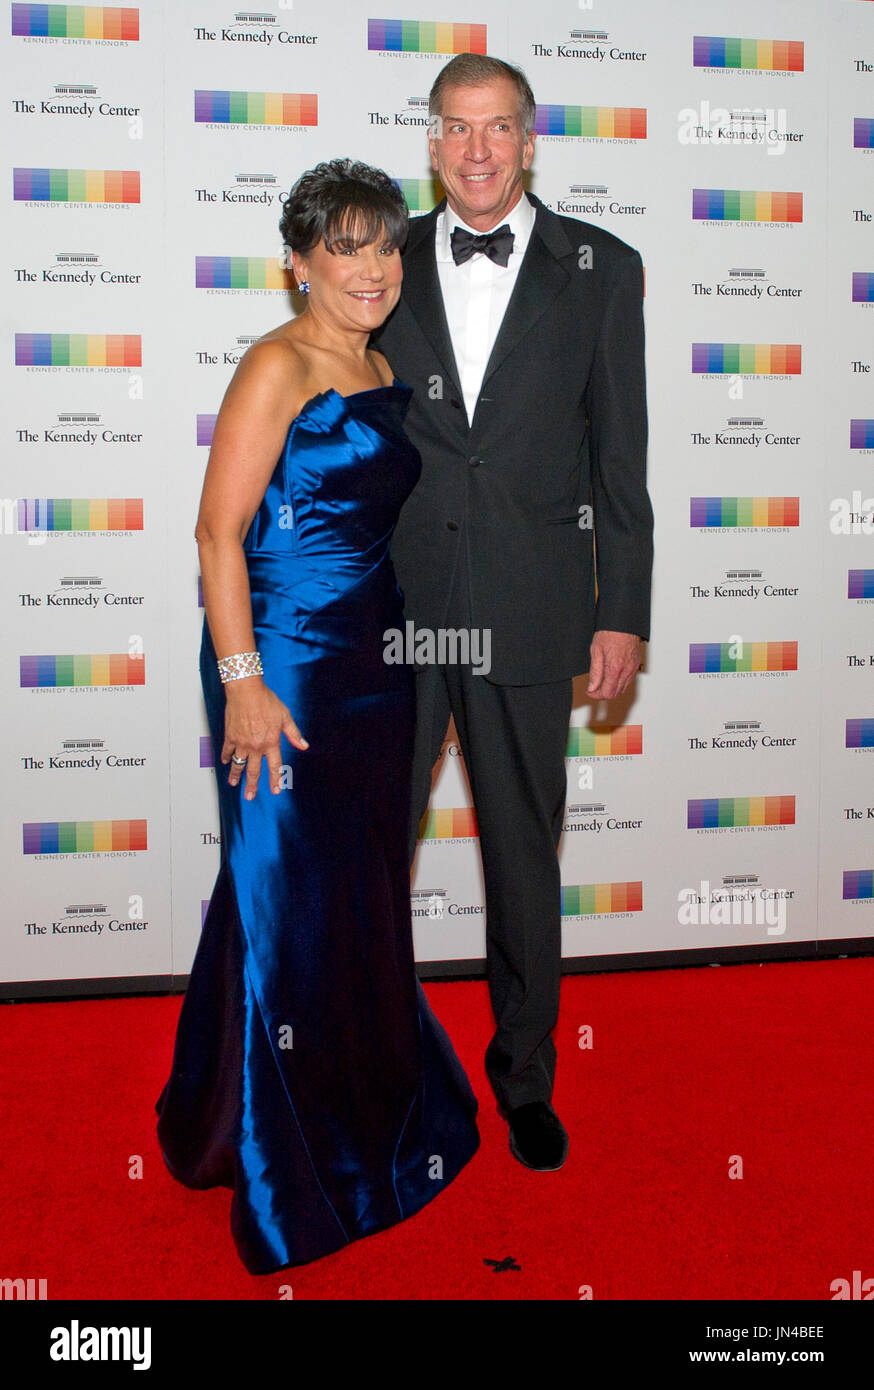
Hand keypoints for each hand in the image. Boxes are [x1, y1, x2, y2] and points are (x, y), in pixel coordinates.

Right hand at [220, 678, 307, 799]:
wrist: (246, 690)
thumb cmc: (266, 701)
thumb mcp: (285, 716)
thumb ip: (293, 733)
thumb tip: (304, 745)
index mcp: (270, 742)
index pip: (274, 766)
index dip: (275, 779)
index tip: (276, 790)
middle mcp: (255, 746)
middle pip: (253, 771)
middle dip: (252, 786)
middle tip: (250, 797)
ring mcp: (241, 742)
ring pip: (238, 764)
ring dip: (236, 776)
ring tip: (233, 784)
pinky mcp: (230, 736)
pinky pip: (227, 750)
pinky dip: (226, 757)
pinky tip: (225, 762)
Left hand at [587, 630, 641, 699]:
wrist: (623, 622)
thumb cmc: (610, 633)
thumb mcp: (596, 651)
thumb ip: (595, 672)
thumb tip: (592, 687)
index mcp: (615, 668)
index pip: (607, 693)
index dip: (596, 695)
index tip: (590, 691)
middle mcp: (626, 671)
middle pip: (615, 694)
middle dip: (603, 694)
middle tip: (594, 688)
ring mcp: (633, 668)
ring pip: (623, 689)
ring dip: (612, 689)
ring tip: (602, 682)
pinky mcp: (636, 665)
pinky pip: (628, 681)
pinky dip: (620, 683)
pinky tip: (612, 676)